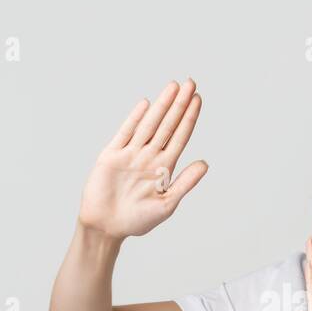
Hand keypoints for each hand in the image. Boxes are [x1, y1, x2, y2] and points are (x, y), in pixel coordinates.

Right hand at [78, 79, 206, 237]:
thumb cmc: (137, 220)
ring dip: (162, 106)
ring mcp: (130, 154)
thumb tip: (205, 164)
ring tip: (174, 87)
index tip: (198, 99)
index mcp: (164, 168)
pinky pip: (125, 132)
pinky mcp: (111, 155)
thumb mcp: (166, 204)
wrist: (106, 227)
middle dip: (179, 104)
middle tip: (191, 83)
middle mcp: (149, 156)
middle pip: (167, 125)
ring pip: (149, 124)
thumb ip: (185, 183)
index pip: (180, 136)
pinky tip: (146, 104)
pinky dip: (135, 118)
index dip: (189, 118)